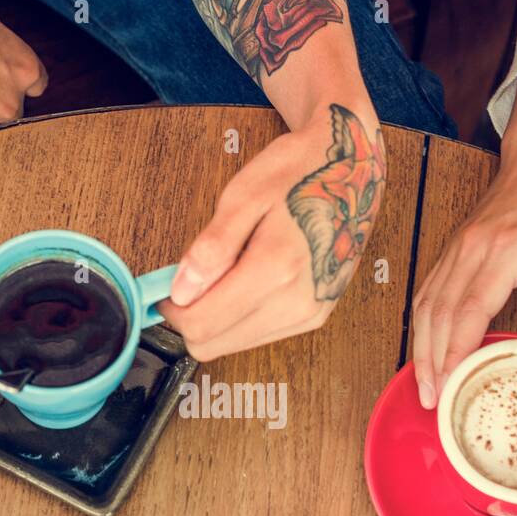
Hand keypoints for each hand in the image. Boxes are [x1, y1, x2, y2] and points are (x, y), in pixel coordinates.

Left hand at [157, 102, 385, 360]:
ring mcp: (309, 314)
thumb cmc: (298, 174)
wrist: (352, 171)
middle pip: (214, 344)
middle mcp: (296, 303)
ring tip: (228, 272)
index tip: (165, 288)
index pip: (202, 323)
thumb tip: (181, 290)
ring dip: (217, 317)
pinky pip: (258, 335)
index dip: (172, 310)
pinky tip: (249, 280)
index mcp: (275, 270)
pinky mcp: (315, 317)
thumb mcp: (244, 195)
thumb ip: (211, 247)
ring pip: (233, 344)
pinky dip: (241, 315)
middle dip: (192, 317)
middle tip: (193, 278)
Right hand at [411, 146, 516, 407]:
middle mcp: (472, 249)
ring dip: (422, 348)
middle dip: (432, 361)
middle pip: (440, 314)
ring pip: (427, 305)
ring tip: (423, 385)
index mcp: (505, 249)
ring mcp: (457, 248)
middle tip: (432, 401)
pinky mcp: (454, 249)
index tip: (451, 384)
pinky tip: (425, 350)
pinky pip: (429, 292)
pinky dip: (423, 326)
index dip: (457, 351)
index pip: (471, 308)